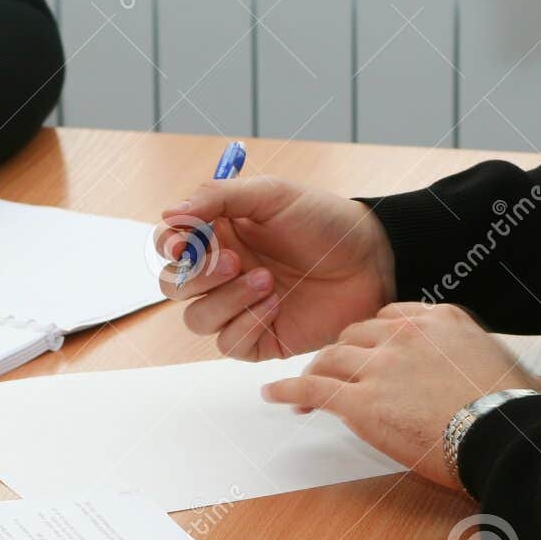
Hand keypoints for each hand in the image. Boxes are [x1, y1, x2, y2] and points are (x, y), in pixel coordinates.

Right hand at [157, 176, 395, 360]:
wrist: (372, 258)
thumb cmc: (324, 221)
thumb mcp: (271, 195)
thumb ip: (218, 197)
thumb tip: (169, 212)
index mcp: (218, 237)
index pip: (169, 247)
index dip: (168, 245)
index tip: (185, 240)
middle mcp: (222, 275)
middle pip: (174, 288)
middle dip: (198, 277)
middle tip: (234, 262)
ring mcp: (239, 309)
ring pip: (198, 320)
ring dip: (226, 301)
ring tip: (267, 281)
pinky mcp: (261, 339)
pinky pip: (229, 344)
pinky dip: (246, 324)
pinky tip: (276, 305)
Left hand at [260, 302, 540, 489]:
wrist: (505, 435)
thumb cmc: (514, 409)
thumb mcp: (499, 361)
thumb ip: (473, 355)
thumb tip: (481, 371)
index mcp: (439, 318)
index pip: (388, 318)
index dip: (370, 337)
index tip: (363, 351)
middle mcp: (405, 334)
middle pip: (354, 335)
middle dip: (339, 354)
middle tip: (330, 373)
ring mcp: (381, 365)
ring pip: (330, 358)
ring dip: (313, 373)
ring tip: (301, 389)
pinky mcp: (362, 401)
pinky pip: (313, 388)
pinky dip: (288, 389)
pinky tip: (274, 395)